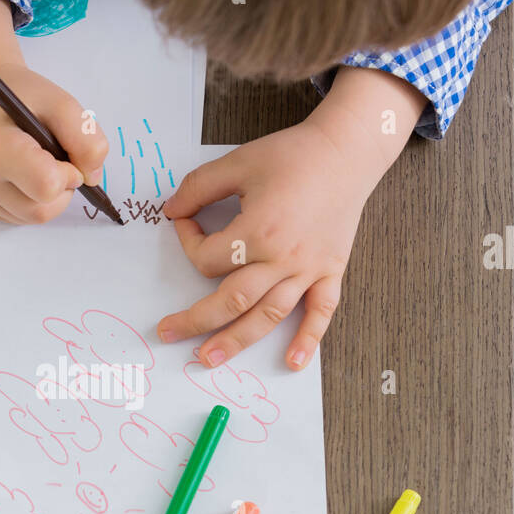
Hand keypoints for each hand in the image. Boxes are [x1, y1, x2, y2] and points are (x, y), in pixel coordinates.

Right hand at [0, 63, 107, 222]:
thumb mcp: (59, 102)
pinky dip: (35, 200)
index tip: (64, 155)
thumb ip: (85, 139)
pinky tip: (26, 173)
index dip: (67, 175)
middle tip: (54, 158)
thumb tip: (92, 178)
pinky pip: (22, 217)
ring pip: (34, 218)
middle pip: (42, 210)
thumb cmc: (17, 95)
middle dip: (61, 189)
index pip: (46, 187)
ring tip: (40, 163)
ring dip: (50, 197)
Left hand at [158, 69, 424, 368]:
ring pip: (267, 315)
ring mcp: (308, 269)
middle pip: (230, 301)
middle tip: (167, 334)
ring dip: (237, 340)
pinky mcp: (330, 270)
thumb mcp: (238, 163)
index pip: (207, 257)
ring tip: (210, 358)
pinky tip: (293, 362)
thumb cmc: (293, 155)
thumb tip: (171, 211)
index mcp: (257, 230)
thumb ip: (198, 187)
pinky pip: (321, 311)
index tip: (184, 222)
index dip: (187, 241)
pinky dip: (308, 340)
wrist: (346, 151)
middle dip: (194, 321)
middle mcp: (282, 258)